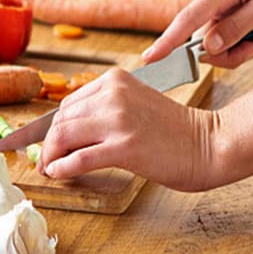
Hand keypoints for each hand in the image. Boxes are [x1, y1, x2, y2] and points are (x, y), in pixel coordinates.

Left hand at [38, 69, 221, 190]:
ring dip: (51, 156)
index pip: (68, 103)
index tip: (48, 142)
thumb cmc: (174, 130)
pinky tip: (58, 174)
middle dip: (48, 143)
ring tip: (49, 169)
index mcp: (114, 79)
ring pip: (64, 136)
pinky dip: (63, 167)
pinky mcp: (124, 146)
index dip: (53, 126)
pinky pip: (80, 158)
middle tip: (44, 160)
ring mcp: (118, 119)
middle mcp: (113, 94)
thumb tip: (66, 132)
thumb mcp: (134, 104)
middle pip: (62, 119)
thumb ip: (104, 109)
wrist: (208, 143)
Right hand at [140, 0, 252, 70]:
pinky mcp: (245, 8)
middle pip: (214, 40)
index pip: (186, 19)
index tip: (149, 59)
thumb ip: (236, 27)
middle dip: (240, 49)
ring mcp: (233, 3)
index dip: (167, 42)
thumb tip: (206, 47)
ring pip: (234, 41)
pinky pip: (249, 35)